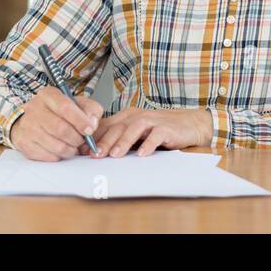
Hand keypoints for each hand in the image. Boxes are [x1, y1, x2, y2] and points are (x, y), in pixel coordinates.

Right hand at [10, 88, 103, 161]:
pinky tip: (60, 149)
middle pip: (60, 129)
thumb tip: (92, 123)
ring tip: (73, 146)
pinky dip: (59, 156)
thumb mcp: (77, 103)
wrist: (32, 120)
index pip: (65, 107)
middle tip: (82, 141)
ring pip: (55, 145)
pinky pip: (47, 156)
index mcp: (48, 95)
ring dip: (69, 149)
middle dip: (76, 138)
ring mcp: (27, 126)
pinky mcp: (24, 143)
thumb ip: (91, 109)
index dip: (80, 121)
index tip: (89, 130)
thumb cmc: (58, 112)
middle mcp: (34, 108)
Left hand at [91, 107, 212, 157]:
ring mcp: (153, 120)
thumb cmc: (159, 130)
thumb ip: (118, 139)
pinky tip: (142, 154)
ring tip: (115, 155)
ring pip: (134, 128)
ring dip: (124, 141)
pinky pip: (156, 135)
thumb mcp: (136, 134)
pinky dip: (149, 144)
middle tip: (95, 155)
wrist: (188, 124)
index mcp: (127, 116)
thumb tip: (93, 152)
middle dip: (105, 141)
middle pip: (118, 127)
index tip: (82, 151)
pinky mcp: (166, 128)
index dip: (93, 137)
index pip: (106, 125)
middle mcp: (138, 116)